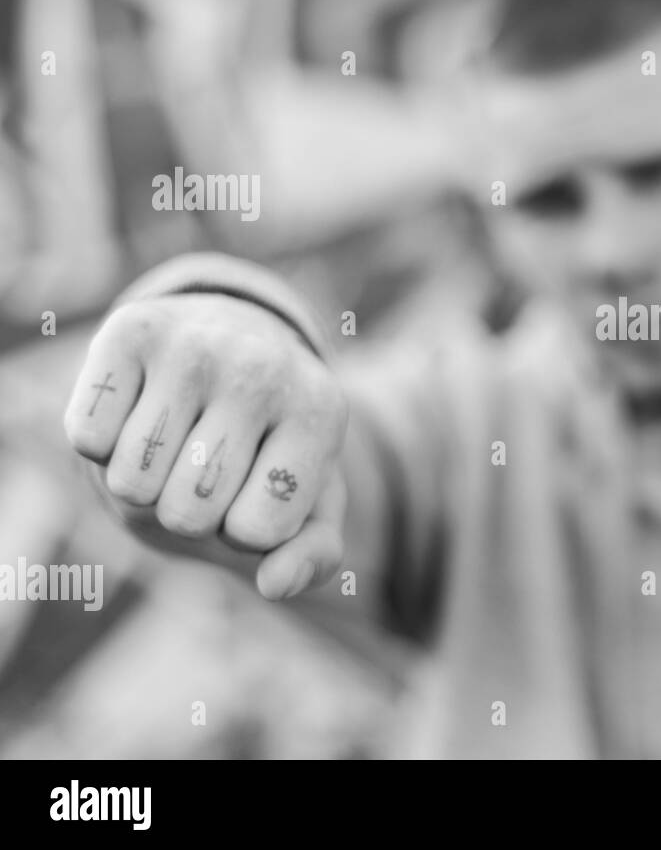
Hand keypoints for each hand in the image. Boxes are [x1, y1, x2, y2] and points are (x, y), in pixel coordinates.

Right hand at [64, 293, 347, 599]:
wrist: (233, 350)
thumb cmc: (271, 444)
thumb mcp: (309, 502)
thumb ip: (312, 556)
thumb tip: (275, 584)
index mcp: (320, 413)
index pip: (257, 532)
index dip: (244, 531)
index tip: (256, 492)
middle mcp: (264, 370)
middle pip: (188, 511)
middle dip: (190, 513)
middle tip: (208, 467)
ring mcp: (197, 346)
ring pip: (132, 482)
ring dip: (142, 484)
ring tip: (175, 442)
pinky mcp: (132, 329)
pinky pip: (87, 436)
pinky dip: (100, 445)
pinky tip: (138, 412)